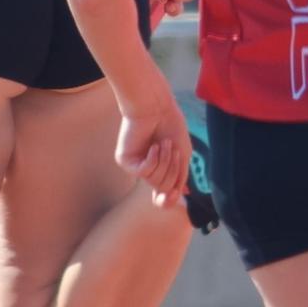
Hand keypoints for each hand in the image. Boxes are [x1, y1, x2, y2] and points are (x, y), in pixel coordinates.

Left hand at [113, 59, 191, 209]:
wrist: (157, 106)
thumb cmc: (170, 125)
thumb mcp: (182, 155)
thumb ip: (180, 177)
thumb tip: (178, 198)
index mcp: (160, 169)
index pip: (162, 195)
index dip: (169, 199)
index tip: (176, 196)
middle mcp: (146, 170)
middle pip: (163, 188)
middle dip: (173, 169)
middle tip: (173, 149)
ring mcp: (134, 165)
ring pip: (155, 181)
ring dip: (165, 160)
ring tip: (163, 143)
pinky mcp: (125, 160)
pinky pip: (143, 172)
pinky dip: (153, 159)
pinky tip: (153, 146)